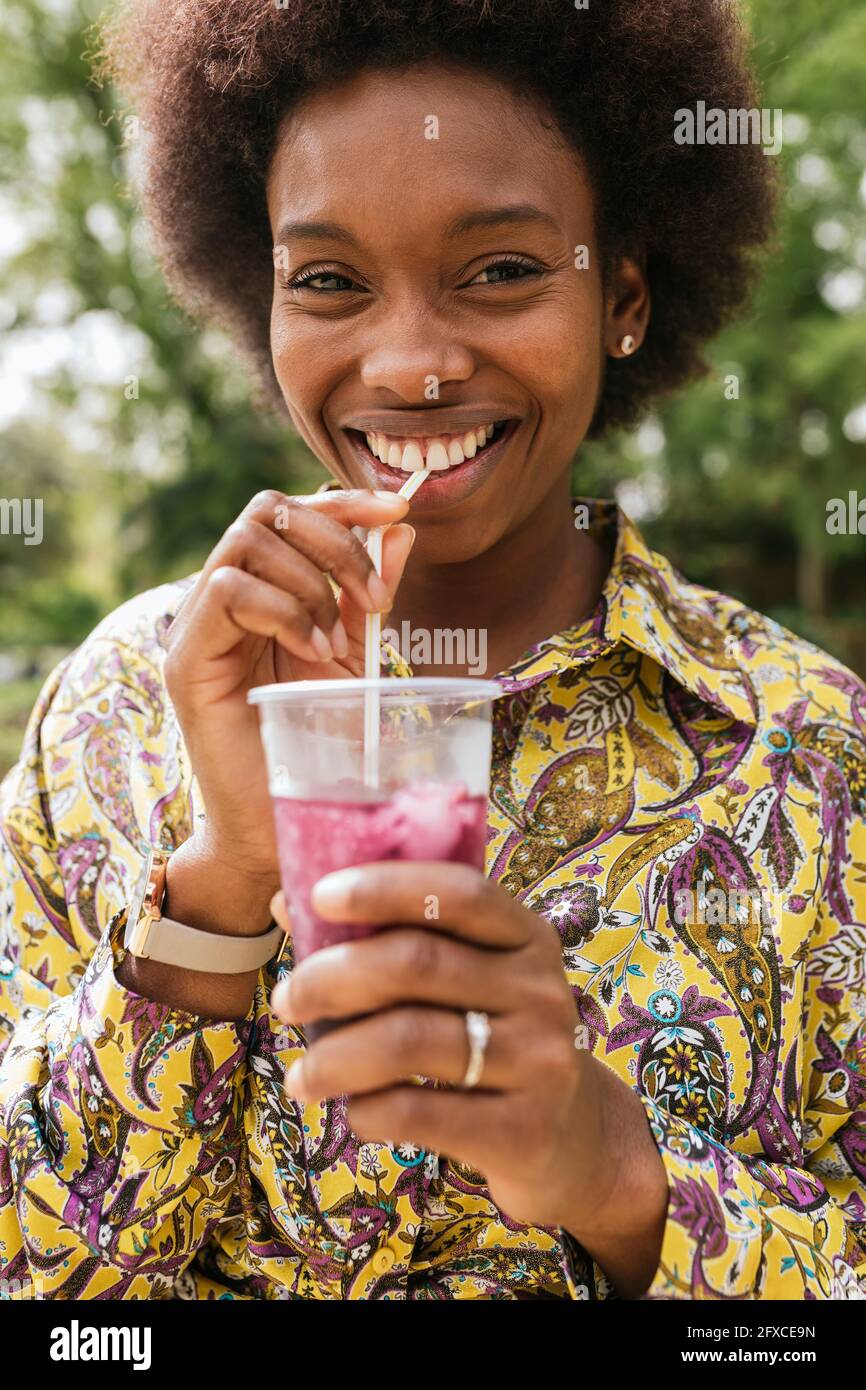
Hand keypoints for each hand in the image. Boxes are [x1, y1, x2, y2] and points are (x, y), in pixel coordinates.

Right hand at [163, 487, 412, 896]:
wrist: (276, 828)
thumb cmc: (314, 748)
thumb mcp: (354, 657)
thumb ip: (368, 594)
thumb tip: (399, 527)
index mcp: (261, 592)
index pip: (289, 512)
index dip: (342, 500)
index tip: (396, 510)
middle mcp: (220, 601)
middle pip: (266, 511)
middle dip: (335, 539)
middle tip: (373, 600)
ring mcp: (197, 628)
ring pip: (245, 542)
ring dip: (310, 582)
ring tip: (335, 641)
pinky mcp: (187, 661)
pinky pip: (226, 590)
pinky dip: (282, 610)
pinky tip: (312, 653)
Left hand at [269, 861, 667, 1274]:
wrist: (571, 1138)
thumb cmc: (492, 1040)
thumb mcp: (466, 980)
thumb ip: (389, 939)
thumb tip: (286, 903)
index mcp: (526, 936)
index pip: (459, 891)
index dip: (384, 887)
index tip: (319, 897)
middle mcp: (540, 989)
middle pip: (417, 961)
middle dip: (331, 977)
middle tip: (286, 1000)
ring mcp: (539, 1060)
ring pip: (408, 1039)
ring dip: (334, 1056)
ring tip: (300, 1076)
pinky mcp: (524, 1128)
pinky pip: (418, 1110)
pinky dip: (367, 1110)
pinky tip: (353, 1112)